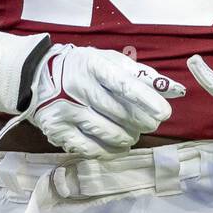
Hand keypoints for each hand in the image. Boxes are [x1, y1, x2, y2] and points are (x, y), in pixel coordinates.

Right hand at [19, 44, 185, 157]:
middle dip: (142, 121)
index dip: (146, 99)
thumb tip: (176, 90)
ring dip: (129, 137)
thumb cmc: (83, 69)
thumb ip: (142, 76)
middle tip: (151, 123)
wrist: (36, 76)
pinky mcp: (58, 130)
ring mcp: (66, 110)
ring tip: (133, 134)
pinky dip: (111, 150)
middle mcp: (78, 86)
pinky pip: (92, 148)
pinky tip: (119, 146)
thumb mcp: (109, 62)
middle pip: (120, 112)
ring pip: (109, 132)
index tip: (165, 112)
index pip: (124, 83)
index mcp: (93, 64)